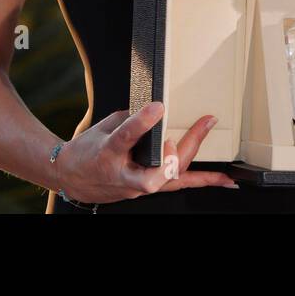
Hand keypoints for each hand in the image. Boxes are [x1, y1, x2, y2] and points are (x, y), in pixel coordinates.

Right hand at [53, 102, 237, 203]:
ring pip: (170, 179)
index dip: (142, 122)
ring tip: (218, 152)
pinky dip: (201, 181)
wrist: (71, 179)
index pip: (126, 137)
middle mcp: (124, 173)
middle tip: (203, 123)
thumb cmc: (86, 152)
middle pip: (157, 168)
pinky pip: (176, 185)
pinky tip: (223, 180)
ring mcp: (136, 185)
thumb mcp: (102, 128)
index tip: (158, 106)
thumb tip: (153, 111)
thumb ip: (129, 119)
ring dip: (197, 165)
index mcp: (107, 152)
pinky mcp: (146, 189)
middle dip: (182, 147)